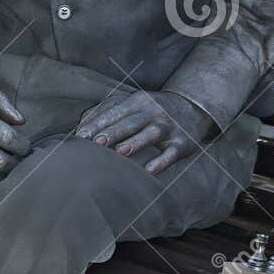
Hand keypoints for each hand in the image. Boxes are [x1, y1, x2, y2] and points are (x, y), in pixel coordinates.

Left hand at [74, 89, 215, 174]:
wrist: (193, 107)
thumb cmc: (151, 110)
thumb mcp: (131, 103)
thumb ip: (105, 112)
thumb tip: (80, 128)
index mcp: (136, 102)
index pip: (114, 112)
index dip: (98, 124)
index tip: (81, 136)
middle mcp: (152, 112)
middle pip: (130, 122)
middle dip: (113, 132)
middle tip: (96, 143)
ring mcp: (168, 127)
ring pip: (151, 134)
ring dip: (136, 142)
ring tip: (120, 151)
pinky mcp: (182, 143)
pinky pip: (171, 153)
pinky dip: (161, 162)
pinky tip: (149, 171)